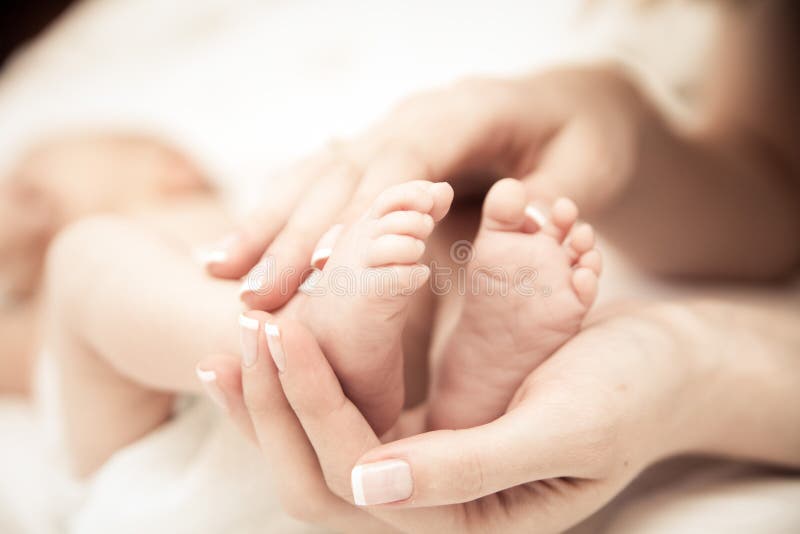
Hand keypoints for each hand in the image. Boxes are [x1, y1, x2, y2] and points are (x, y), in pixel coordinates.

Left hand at [200, 304, 706, 532]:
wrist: (666, 367)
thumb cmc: (631, 394)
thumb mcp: (562, 427)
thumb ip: (471, 465)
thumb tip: (365, 487)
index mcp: (470, 525)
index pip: (361, 477)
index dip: (314, 406)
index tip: (283, 331)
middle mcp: (439, 509)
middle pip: (322, 478)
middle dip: (273, 412)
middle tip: (238, 340)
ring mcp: (429, 474)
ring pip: (323, 450)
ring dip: (276, 400)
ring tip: (236, 341)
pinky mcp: (428, 435)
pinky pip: (350, 415)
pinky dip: (311, 381)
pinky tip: (283, 339)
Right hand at [203, 65, 655, 309]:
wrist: (573, 107)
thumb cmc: (585, 137)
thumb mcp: (588, 165)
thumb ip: (551, 194)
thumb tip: (514, 218)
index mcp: (464, 114)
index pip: (400, 165)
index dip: (359, 215)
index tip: (318, 268)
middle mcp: (414, 120)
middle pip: (344, 173)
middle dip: (295, 231)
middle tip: (251, 291)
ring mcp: (391, 135)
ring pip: (317, 175)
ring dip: (267, 222)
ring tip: (216, 270)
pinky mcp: (379, 160)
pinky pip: (321, 183)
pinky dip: (278, 215)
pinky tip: (238, 248)